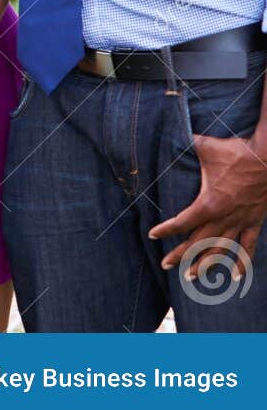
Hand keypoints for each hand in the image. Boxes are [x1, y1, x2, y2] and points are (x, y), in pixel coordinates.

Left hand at [150, 133, 266, 279]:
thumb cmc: (236, 152)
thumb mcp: (205, 146)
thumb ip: (185, 142)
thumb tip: (172, 131)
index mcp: (209, 203)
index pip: (182, 222)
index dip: (167, 230)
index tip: (154, 235)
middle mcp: (224, 217)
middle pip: (198, 242)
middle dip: (180, 255)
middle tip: (165, 265)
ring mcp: (240, 222)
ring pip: (220, 249)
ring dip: (205, 264)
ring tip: (191, 277)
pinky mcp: (255, 222)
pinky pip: (248, 247)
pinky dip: (242, 263)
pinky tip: (234, 277)